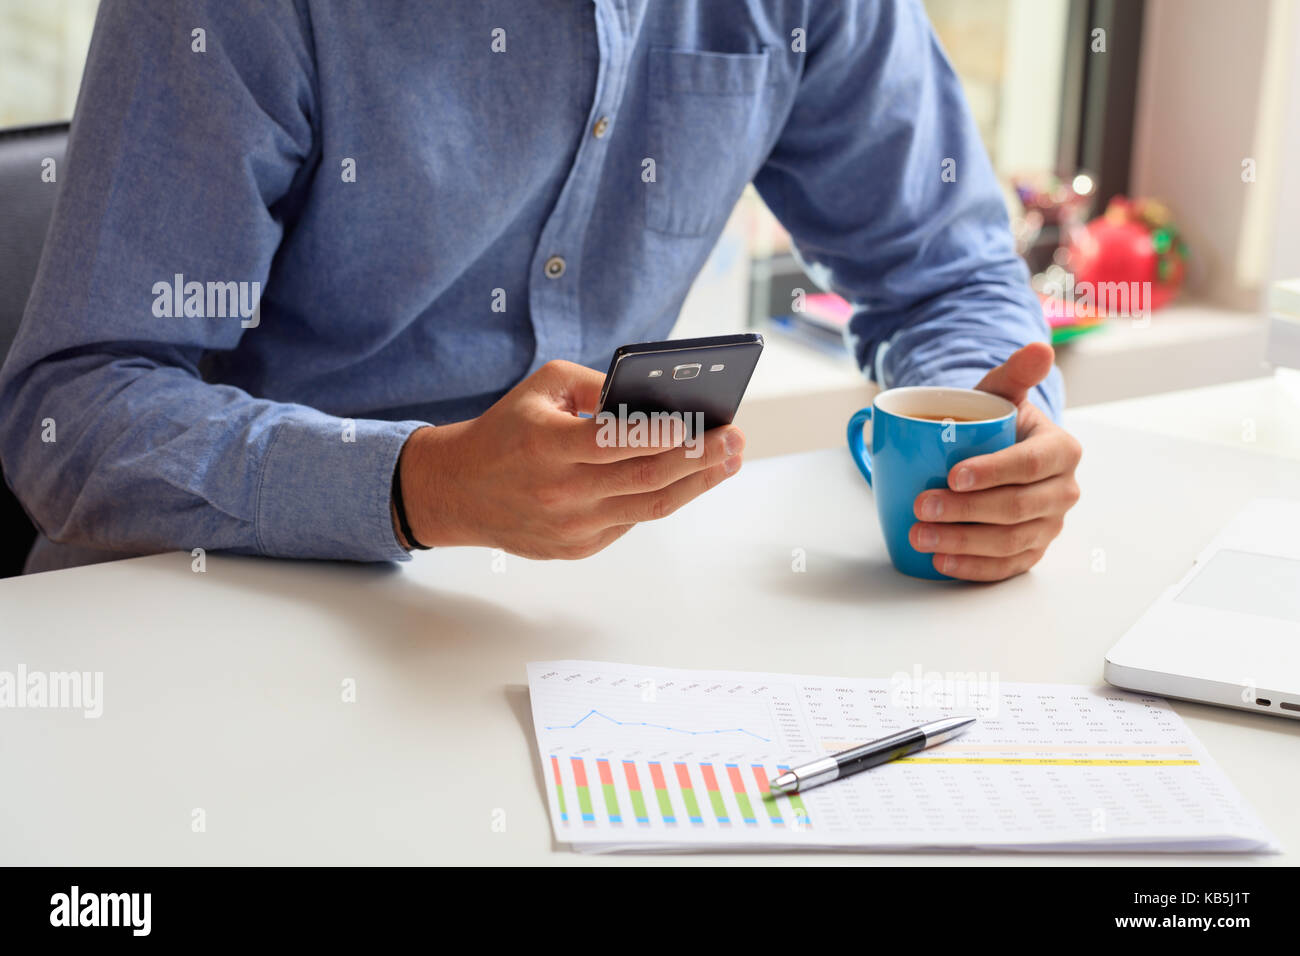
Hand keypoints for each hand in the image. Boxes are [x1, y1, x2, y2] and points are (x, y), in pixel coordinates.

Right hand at [395, 360, 743, 558]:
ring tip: (728, 461)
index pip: (618, 442)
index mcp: (548, 445)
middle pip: (646, 480)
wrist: (458, 490)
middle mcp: (561, 492)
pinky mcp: (576, 548)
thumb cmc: (507, 430)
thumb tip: (658, 396)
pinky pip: (631, 521)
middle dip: (699, 459)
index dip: (666, 434)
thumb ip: (599, 387)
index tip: (705, 421)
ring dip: (696, 484)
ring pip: (649, 508)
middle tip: (735, 439)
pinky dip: (662, 497)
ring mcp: (571, 527)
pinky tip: (688, 478)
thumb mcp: (543, 388)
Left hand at [909, 343, 1080, 580]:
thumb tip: (1040, 349)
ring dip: (961, 543)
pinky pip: (1006, 568)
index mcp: (1062, 452)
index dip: (993, 473)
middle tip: (922, 506)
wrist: (998, 452)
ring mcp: (1049, 526)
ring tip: (919, 535)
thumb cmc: (997, 422)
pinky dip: (973, 569)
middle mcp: (1063, 492)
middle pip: (1016, 509)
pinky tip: (940, 562)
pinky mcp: (1032, 551)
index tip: (952, 475)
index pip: (1029, 466)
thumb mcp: (1001, 392)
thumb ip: (1015, 372)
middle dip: (966, 511)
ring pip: (1009, 542)